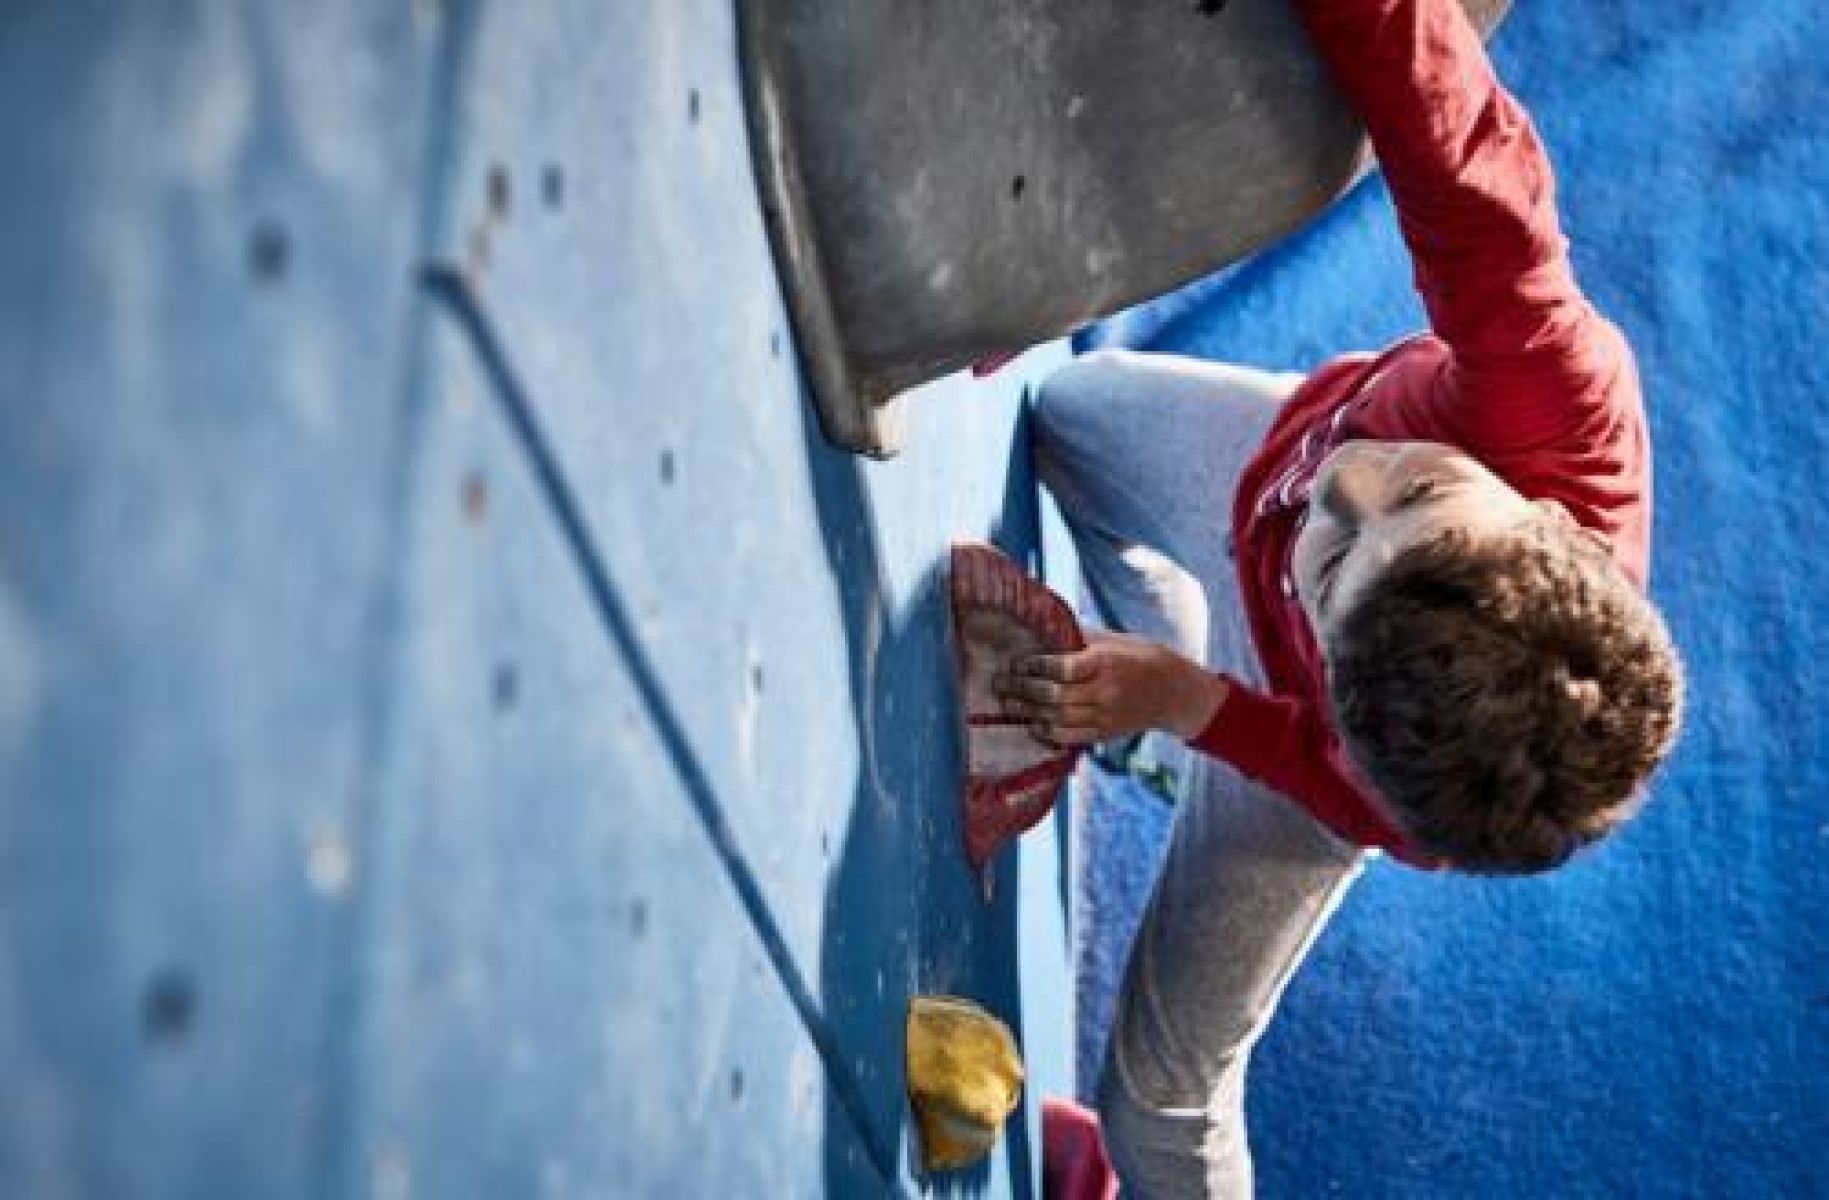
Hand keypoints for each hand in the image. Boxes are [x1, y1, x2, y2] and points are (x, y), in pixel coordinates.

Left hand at [993, 630, 1227, 747]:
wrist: (1173, 690)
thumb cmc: (1138, 656)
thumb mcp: (1113, 640)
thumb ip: (1079, 637)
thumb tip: (1042, 623)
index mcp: (1107, 663)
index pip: (1063, 667)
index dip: (1035, 667)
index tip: (1017, 661)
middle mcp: (1106, 691)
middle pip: (1055, 695)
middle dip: (1023, 690)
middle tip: (999, 683)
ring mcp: (1105, 715)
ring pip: (1059, 719)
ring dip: (1029, 711)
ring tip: (1008, 702)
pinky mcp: (1105, 733)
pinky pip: (1070, 738)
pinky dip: (1047, 733)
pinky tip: (1031, 724)